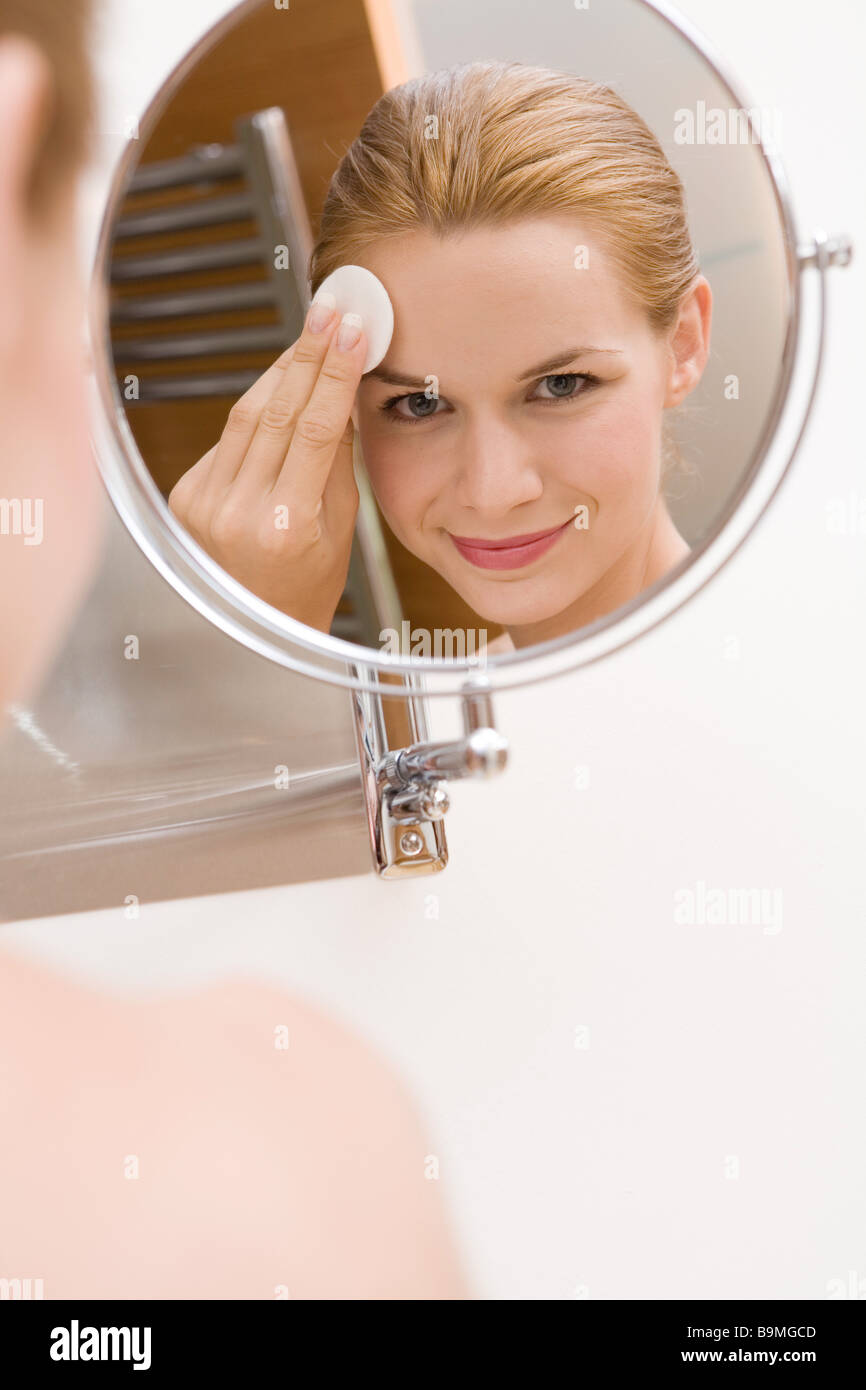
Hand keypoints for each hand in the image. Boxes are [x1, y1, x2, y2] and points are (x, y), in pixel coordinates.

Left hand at [168, 298, 365, 632]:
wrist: (254, 629)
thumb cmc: (307, 585)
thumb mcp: (342, 530)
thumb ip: (337, 462)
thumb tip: (340, 394)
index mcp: (286, 527)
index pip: (315, 429)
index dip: (334, 372)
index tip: (352, 330)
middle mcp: (237, 512)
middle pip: (276, 411)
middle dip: (308, 355)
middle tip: (332, 311)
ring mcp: (204, 502)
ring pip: (246, 415)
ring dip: (282, 371)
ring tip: (313, 335)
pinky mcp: (186, 494)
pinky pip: (227, 438)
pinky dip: (257, 409)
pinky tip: (282, 387)